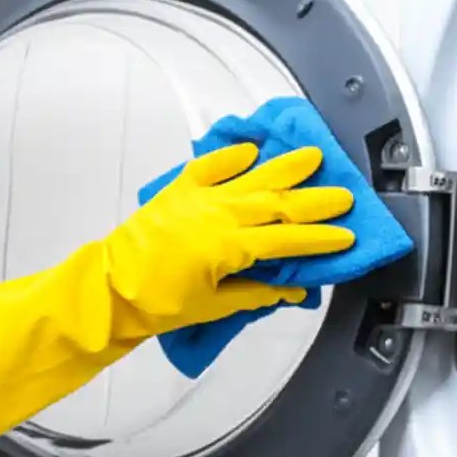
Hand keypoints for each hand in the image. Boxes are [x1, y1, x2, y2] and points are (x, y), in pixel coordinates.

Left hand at [105, 142, 354, 338]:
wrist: (110, 289)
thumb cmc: (161, 304)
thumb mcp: (214, 306)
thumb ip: (257, 294)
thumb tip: (295, 291)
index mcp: (230, 247)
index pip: (287, 239)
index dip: (320, 238)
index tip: (347, 235)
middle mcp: (219, 215)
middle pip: (277, 203)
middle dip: (314, 199)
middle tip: (344, 194)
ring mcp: (199, 199)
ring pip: (251, 177)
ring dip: (285, 166)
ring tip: (313, 155)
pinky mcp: (178, 190)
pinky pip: (209, 166)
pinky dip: (230, 155)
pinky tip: (251, 149)